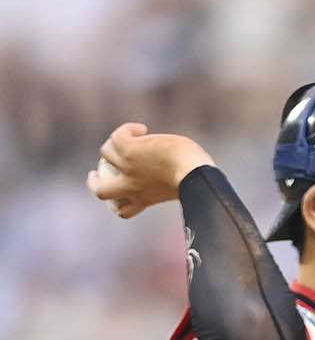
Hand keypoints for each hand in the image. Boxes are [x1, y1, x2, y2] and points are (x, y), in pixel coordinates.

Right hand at [86, 122, 214, 217]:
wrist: (193, 172)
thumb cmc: (195, 181)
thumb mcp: (177, 187)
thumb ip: (165, 185)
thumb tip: (172, 174)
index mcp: (143, 200)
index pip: (121, 210)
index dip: (115, 202)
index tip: (118, 191)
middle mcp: (130, 187)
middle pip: (99, 191)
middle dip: (94, 181)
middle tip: (97, 171)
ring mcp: (127, 168)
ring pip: (105, 154)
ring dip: (115, 144)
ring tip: (133, 139)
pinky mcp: (128, 150)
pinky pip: (116, 136)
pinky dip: (127, 130)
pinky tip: (142, 129)